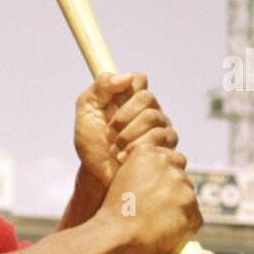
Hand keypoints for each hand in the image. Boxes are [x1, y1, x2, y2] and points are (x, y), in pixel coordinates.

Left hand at [74, 71, 178, 186]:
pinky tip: (125, 159)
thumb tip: (125, 77)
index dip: (125, 90)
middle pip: (147, 98)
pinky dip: (137, 150)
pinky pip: (161, 140)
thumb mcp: (86, 111)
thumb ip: (100, 88)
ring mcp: (162, 128)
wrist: (97, 176)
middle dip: (123, 117)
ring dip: (128, 136)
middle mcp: (150, 110)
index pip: (139, 79)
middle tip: (109, 133)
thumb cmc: (92, 143)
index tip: (109, 107)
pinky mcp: (167, 148)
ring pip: (154, 120)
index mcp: (131, 98)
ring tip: (115, 150)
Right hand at [101, 144, 202, 253]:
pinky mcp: (190, 204)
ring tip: (160, 223)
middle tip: (158, 208)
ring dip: (179, 209)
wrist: (117, 236)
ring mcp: (180, 183)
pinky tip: (168, 232)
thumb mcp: (122, 179)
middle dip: (174, 190)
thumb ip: (143, 172)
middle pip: (181, 175)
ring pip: (188, 196)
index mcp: (146, 153)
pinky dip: (186, 225)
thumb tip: (159, 179)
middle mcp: (166, 163)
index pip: (169, 159)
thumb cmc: (114, 213)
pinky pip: (195, 216)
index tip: (153, 192)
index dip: (163, 177)